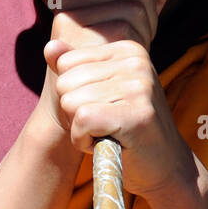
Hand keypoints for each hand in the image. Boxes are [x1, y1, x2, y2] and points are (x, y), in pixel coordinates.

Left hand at [36, 0, 194, 197]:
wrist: (155, 165)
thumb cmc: (120, 121)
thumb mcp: (98, 85)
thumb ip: (78, 59)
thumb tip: (52, 44)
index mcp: (125, 43)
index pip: (63, 55)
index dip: (67, 84)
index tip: (93, 98)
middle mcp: (135, 57)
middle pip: (64, 77)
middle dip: (73, 106)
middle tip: (100, 118)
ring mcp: (140, 83)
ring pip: (71, 100)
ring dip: (81, 124)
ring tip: (105, 128)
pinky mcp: (138, 112)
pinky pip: (84, 121)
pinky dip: (87, 140)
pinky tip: (107, 141)